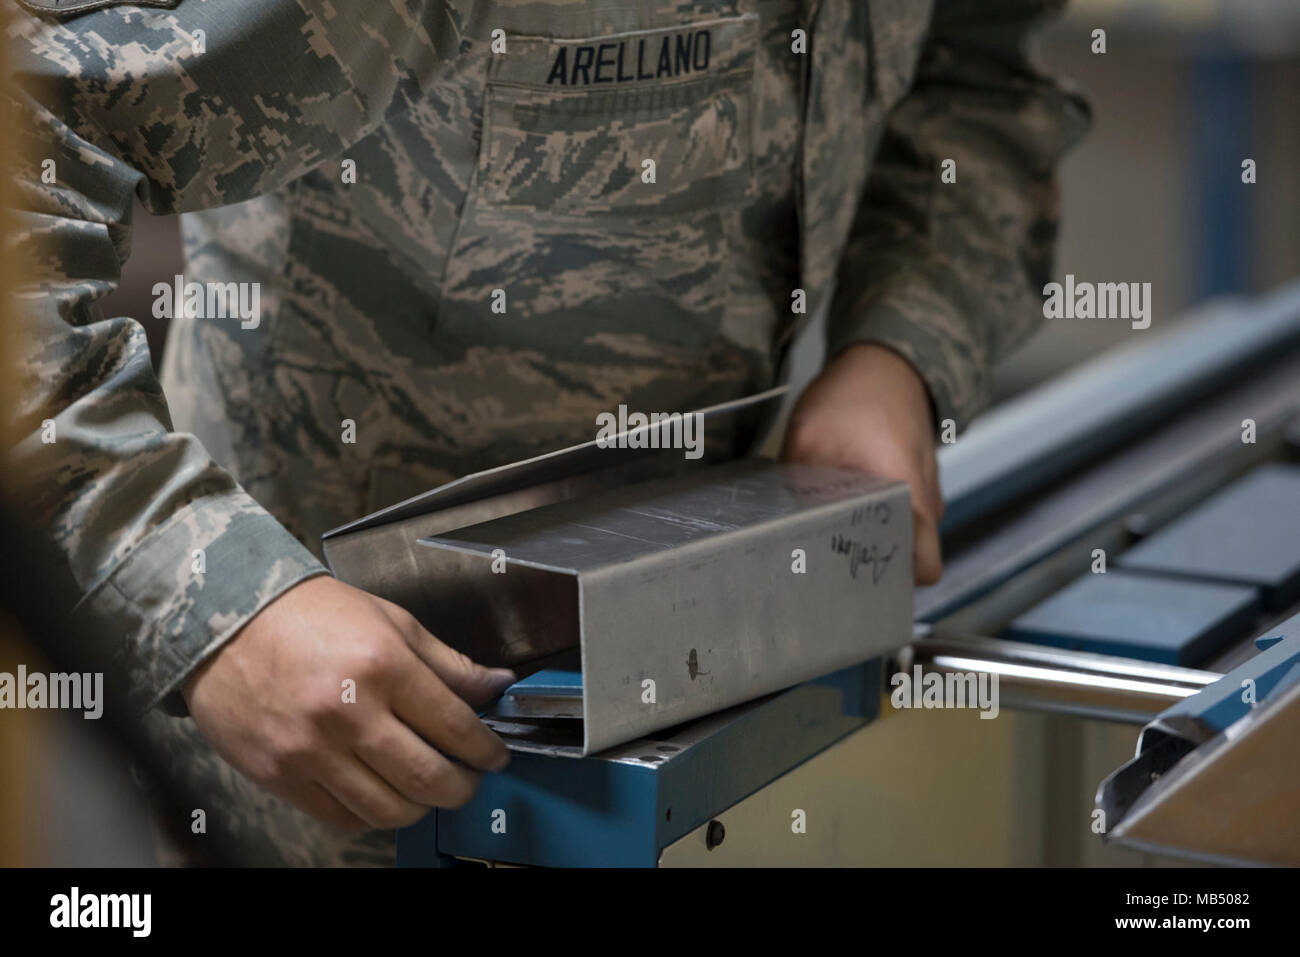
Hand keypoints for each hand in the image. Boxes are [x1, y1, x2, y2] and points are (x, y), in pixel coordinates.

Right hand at [182, 576, 515, 832]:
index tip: (494, 755)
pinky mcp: (280, 775)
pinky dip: (371, 813)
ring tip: (425, 787)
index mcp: (382, 665)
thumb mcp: (391, 622)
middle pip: (428, 778)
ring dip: (419, 806)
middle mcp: (347, 712)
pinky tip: (380, 792)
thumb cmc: (310, 615)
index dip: (485, 749)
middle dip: (462, 787)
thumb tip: (495, 685)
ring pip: (388, 809)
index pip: (455, 726)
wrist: (227, 620)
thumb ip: (447, 662)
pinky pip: (342, 817)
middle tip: (468, 779)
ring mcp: (310, 749)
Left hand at [781, 343, 944, 584]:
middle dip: (874, 564)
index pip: (922, 567)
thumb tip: (777, 526)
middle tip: (833, 562)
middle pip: (910, 558)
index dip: (892, 581)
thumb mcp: (809, 439)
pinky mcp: (917, 480)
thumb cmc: (856, 395)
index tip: (857, 580)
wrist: (887, 360)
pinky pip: (902, 512)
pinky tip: (846, 502)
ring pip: (905, 535)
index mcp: (911, 497)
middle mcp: (927, 501)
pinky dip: (879, 514)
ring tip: (834, 529)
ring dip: (874, 536)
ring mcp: (927, 491)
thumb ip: (797, 486)